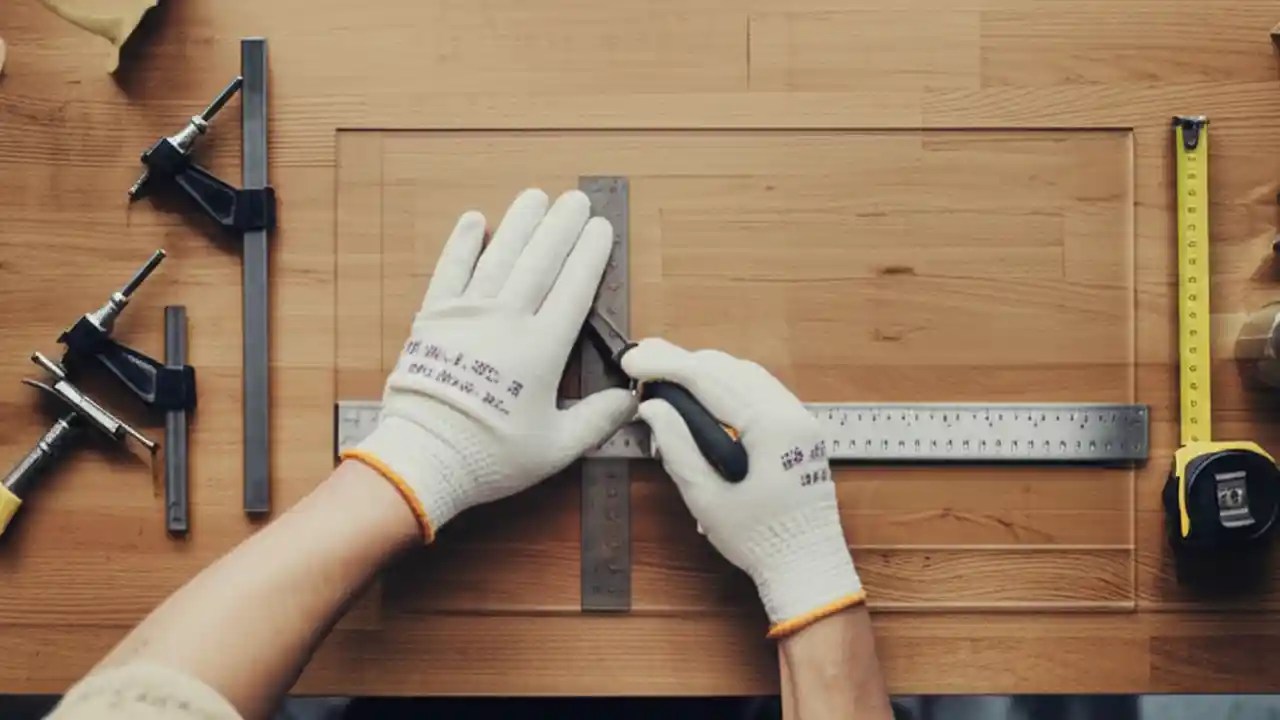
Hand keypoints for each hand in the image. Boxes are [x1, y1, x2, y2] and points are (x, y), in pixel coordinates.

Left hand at [344, 189, 636, 541]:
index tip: (601, 229)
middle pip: (541, 262)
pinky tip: (473, 220)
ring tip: (536, 197)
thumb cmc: (491, 456)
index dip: (590, 255)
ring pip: (500, 257)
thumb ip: (597, 420)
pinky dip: (461, 244)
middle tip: (576, 199)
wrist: (424, 458)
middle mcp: (507, 320)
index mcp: (542, 349)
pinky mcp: (433, 318)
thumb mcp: (556, 447)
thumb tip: (631, 400)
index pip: (574, 288)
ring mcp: (467, 315)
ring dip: (520, 224)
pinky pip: (450, 271)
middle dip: (561, 227)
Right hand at [621, 339, 862, 636]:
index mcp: (772, 429)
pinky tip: (702, 391)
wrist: (806, 568)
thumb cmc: (760, 542)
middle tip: (643, 361)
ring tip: (665, 373)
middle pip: (730, 368)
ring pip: (747, 374)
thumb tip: (652, 408)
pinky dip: (727, 384)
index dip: (667, 364)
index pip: (710, 380)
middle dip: (683, 361)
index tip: (634, 358)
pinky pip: (761, 390)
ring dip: (705, 370)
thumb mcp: (707, 499)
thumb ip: (678, 448)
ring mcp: (800, 419)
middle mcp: (792, 414)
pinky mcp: (799, 429)